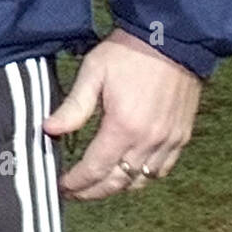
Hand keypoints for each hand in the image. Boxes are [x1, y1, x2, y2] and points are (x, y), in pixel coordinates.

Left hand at [44, 29, 202, 199]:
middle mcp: (148, 141)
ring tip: (97, 185)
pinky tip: (129, 173)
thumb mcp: (93, 72)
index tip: (62, 186)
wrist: (172, 39)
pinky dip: (143, 177)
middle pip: (118, 182)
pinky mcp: (181, 137)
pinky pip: (161, 170)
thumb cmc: (129, 53)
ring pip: (141, 181)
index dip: (77, 182)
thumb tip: (49, 130)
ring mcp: (168, 141)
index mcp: (123, 127)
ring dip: (118, 188)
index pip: (96, 169)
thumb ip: (73, 107)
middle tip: (75, 192)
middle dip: (93, 191)